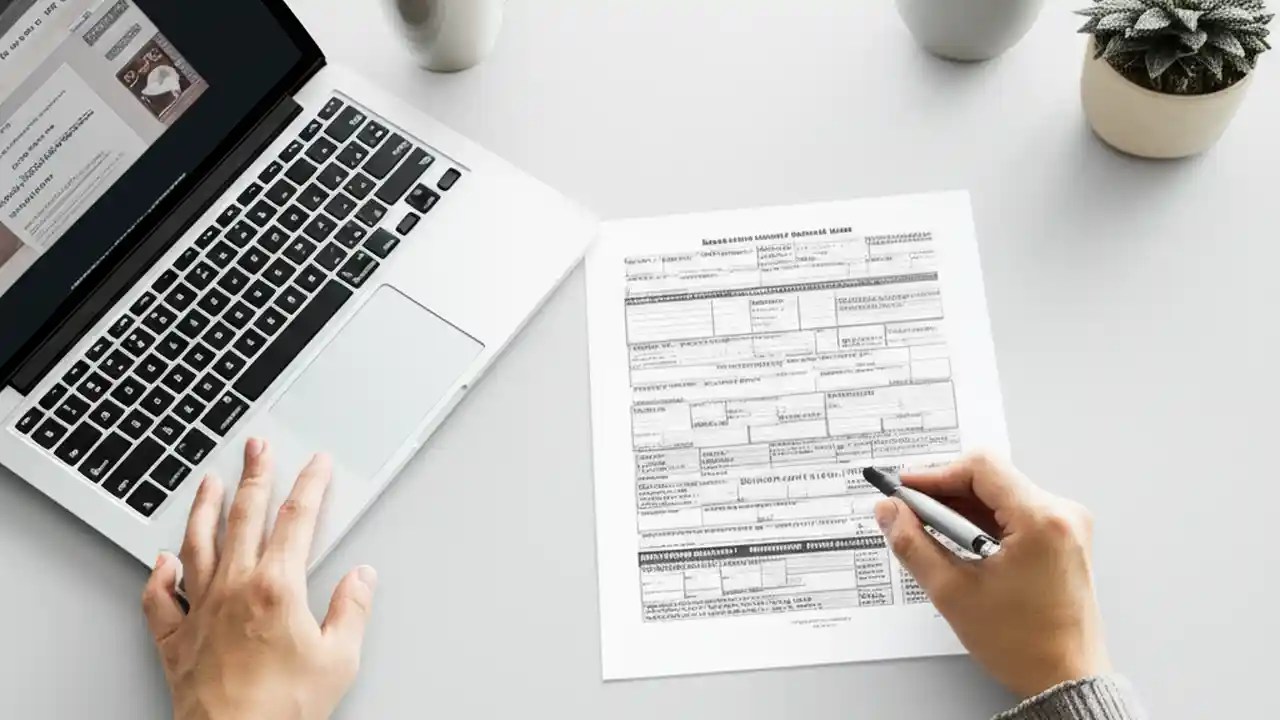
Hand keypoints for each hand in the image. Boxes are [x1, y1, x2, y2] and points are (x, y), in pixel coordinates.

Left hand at [141, 438, 376, 719]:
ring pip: (198, 543)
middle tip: (258, 448)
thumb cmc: (282, 709)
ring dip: (204, 508)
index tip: (317, 464)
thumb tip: (361, 579)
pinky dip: (160, 575)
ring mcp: (200, 610)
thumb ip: (351, 610)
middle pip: (245, 517)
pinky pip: (160, 597)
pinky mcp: (175, 638)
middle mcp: (234, 588)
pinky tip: (163, 560)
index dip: (310, 485)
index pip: (297, 519)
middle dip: (255, 475)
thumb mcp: (339, 659)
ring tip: (209, 482)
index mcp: (277, 587)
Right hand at [875, 452, 1110, 698]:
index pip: (981, 468)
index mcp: (1042, 520)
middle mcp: (1062, 514)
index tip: (905, 488)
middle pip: (991, 478)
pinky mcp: (1063, 539)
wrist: (1065, 679)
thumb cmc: (1023, 645)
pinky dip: (983, 521)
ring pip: (1001, 495)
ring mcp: (1066, 526)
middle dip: (945, 492)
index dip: (936, 474)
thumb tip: (889, 511)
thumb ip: (912, 544)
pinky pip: (1016, 513)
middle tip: (909, 511)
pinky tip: (960, 542)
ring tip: (931, 532)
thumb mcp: (953, 592)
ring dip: (962, 508)